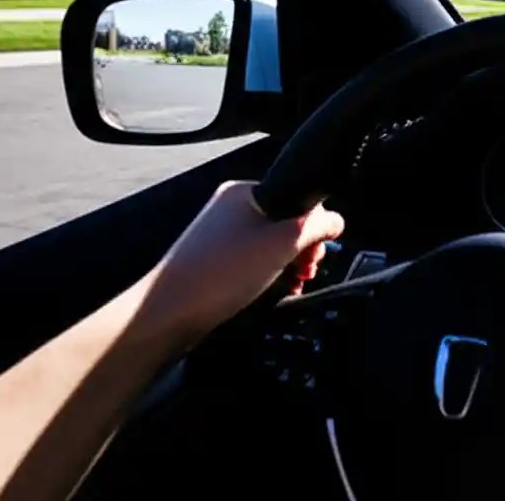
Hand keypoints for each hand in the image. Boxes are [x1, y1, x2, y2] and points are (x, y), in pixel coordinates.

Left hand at [142, 181, 344, 339]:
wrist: (168, 312)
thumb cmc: (220, 274)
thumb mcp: (283, 243)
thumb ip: (318, 226)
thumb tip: (336, 221)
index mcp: (244, 191)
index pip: (298, 198)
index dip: (315, 227)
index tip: (317, 252)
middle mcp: (231, 207)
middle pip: (287, 222)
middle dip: (303, 250)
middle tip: (305, 270)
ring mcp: (221, 234)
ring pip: (272, 244)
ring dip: (289, 266)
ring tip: (290, 284)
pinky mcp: (215, 260)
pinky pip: (255, 261)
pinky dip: (270, 275)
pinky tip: (274, 292)